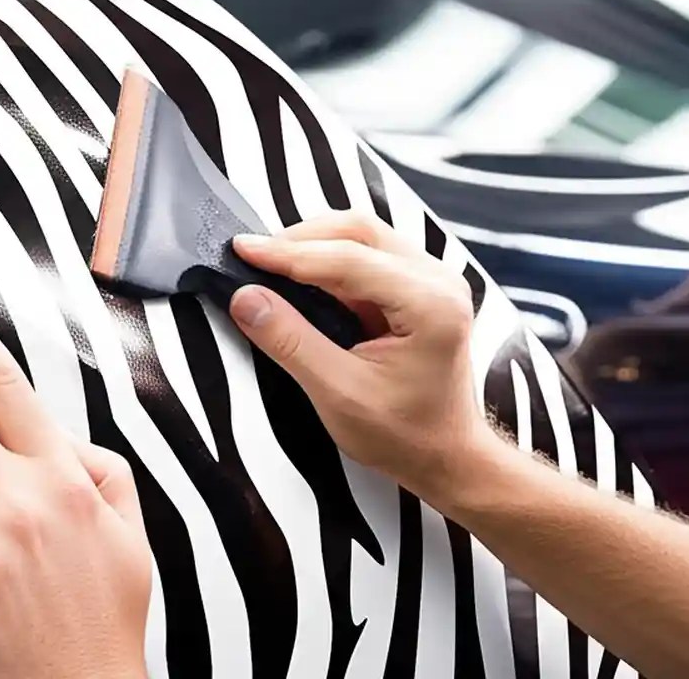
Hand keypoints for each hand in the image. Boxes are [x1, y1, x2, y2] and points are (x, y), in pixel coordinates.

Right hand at [228, 213, 495, 496]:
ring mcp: (431, 279)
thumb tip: (245, 298)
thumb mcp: (338, 393)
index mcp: (429, 304)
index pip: (346, 259)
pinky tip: (299, 278)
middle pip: (357, 231)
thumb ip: (290, 342)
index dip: (287, 253)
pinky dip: (327, 260)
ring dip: (312, 246)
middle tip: (253, 257)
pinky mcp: (418, 286)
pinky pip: (367, 255)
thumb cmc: (405, 435)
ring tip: (270, 266)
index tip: (242, 249)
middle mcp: (438, 280)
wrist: (446, 457)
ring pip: (361, 236)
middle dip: (299, 239)